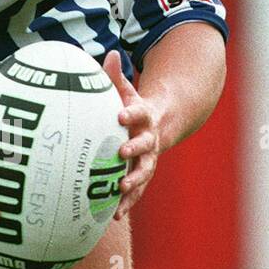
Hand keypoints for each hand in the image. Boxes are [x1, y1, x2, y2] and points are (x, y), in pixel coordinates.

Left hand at [103, 51, 163, 218]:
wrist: (158, 126)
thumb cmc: (133, 107)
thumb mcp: (126, 90)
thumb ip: (116, 76)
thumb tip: (110, 53)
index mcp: (143, 117)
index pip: (138, 113)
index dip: (130, 113)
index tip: (120, 114)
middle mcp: (149, 139)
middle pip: (144, 144)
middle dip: (134, 148)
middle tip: (122, 152)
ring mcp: (148, 159)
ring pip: (143, 171)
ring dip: (133, 180)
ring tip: (121, 188)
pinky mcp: (142, 175)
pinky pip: (136, 190)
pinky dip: (127, 202)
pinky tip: (114, 215)